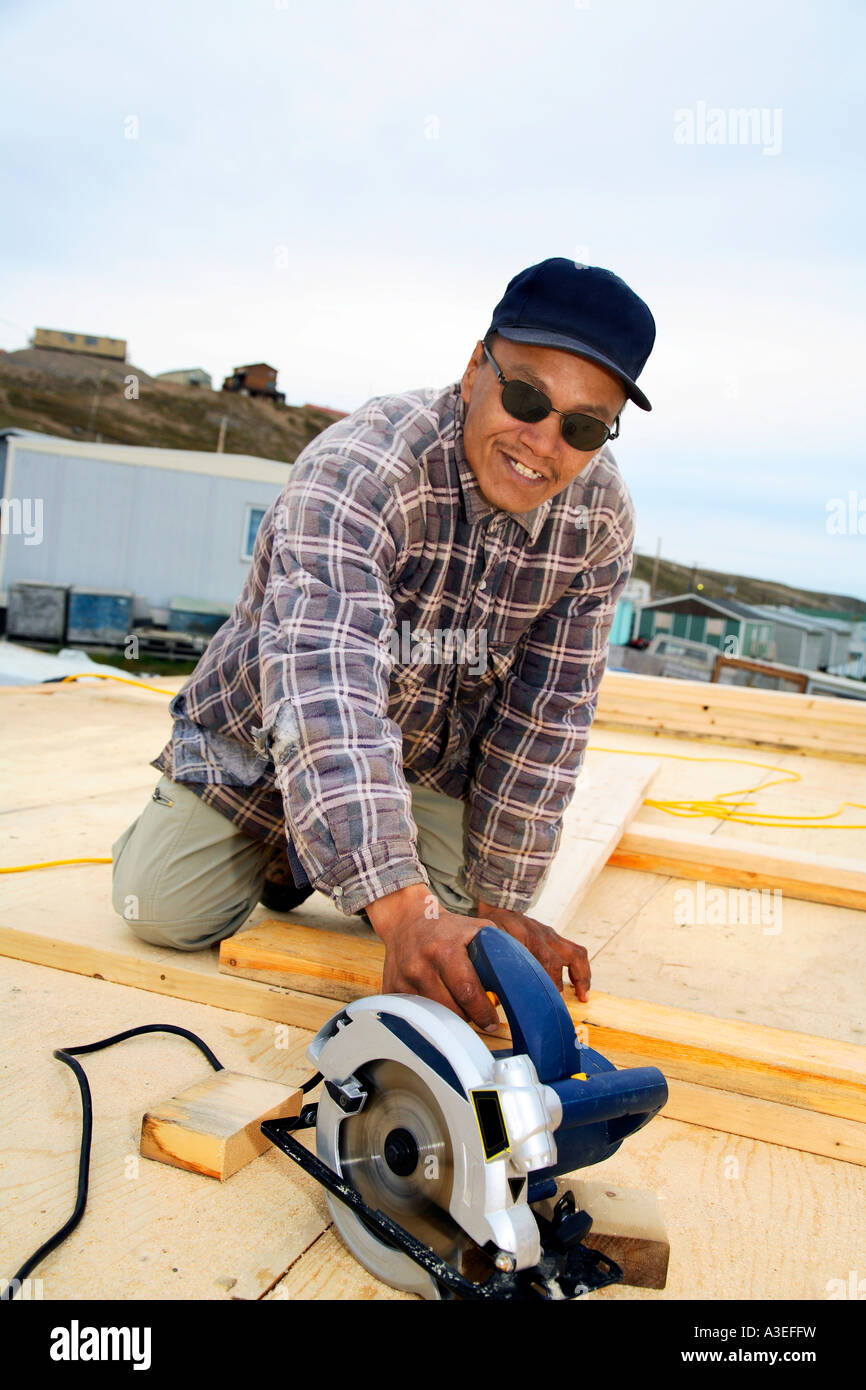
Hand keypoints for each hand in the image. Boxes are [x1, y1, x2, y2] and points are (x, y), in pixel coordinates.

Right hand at [366, 883, 501, 1030]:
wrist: (406, 920)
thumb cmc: (447, 928)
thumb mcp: (476, 929)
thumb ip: (499, 948)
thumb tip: (523, 975)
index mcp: (445, 951)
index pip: (467, 992)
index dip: (482, 1011)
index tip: (491, 1021)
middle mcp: (421, 966)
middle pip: (451, 1009)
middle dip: (468, 1017)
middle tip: (476, 1015)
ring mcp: (404, 980)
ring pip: (434, 1016)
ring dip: (449, 1017)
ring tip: (457, 1006)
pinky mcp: (392, 990)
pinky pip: (416, 1014)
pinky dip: (429, 1014)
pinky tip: (436, 1003)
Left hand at [476, 899, 590, 1002]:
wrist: (499, 906)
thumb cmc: (492, 930)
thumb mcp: (489, 945)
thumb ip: (493, 966)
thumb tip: (493, 997)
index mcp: (526, 937)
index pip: (548, 961)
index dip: (554, 982)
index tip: (554, 1001)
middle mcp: (544, 936)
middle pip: (570, 955)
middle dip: (578, 979)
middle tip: (579, 999)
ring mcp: (551, 935)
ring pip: (577, 953)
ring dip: (584, 975)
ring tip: (583, 995)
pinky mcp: (555, 938)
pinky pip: (575, 951)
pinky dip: (580, 969)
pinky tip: (577, 985)